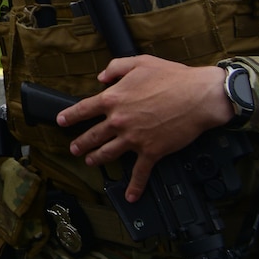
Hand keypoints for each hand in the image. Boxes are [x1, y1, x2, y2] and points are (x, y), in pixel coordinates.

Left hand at [57, 55, 230, 201]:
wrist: (198, 96)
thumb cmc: (172, 77)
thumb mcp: (139, 62)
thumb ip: (115, 68)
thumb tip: (101, 77)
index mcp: (114, 98)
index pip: (84, 109)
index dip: (69, 116)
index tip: (60, 121)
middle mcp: (119, 120)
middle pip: (93, 135)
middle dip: (81, 143)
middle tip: (73, 148)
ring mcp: (134, 138)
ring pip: (109, 153)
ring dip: (97, 158)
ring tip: (90, 161)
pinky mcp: (152, 151)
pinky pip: (140, 172)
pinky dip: (135, 186)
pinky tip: (130, 196)